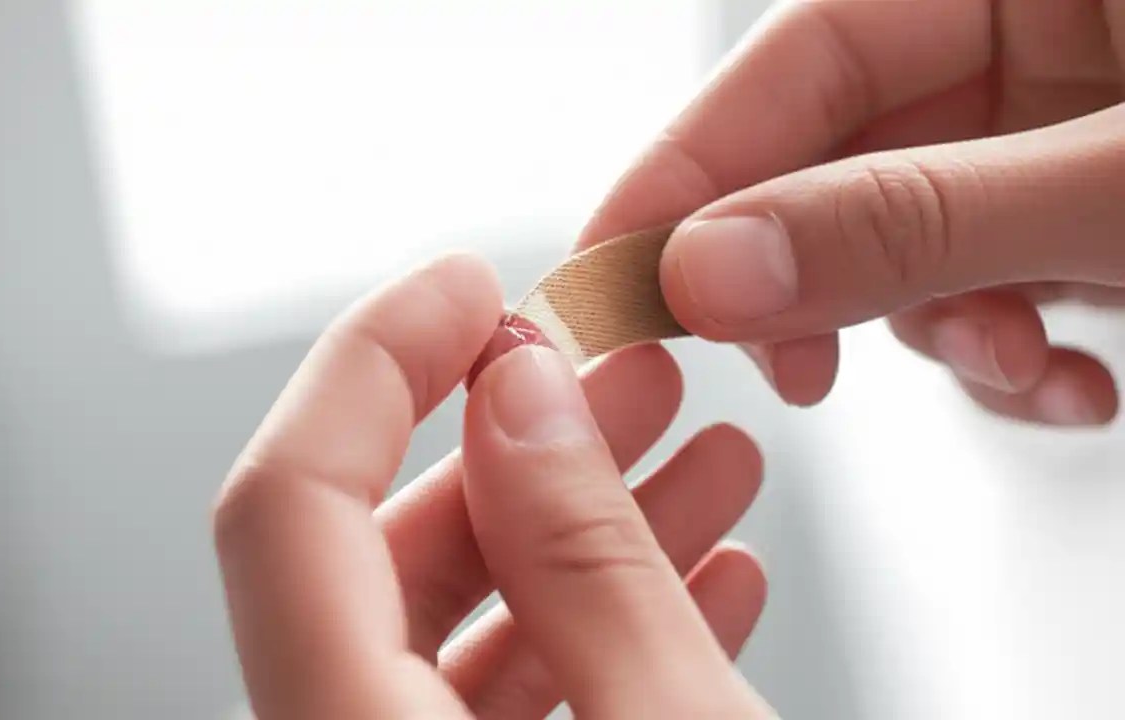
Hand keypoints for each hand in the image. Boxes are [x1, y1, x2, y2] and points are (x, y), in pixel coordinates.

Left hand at [213, 255, 774, 717]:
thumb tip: (527, 399)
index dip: (373, 362)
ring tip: (708, 459)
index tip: (468, 289)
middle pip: (376, 556)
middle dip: (520, 442)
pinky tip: (707, 580)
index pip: (285, 503)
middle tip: (624, 373)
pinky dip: (600, 631)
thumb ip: (587, 569)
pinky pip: (507, 702)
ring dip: (586, 529)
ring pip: (457, 626)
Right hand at [585, 0, 1124, 425]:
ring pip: (909, 245)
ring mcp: (1061, 140)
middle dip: (823, 280)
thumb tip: (707, 271)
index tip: (612, 278)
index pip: (806, 52)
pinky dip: (1009, 361)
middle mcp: (1036, 45)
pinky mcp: (1087, 225)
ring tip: (1017, 366)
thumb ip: (910, 222)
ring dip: (941, 333)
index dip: (693, 169)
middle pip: (841, 160)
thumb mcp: (1117, 192)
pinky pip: (991, 293)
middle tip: (790, 367)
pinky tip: (1071, 385)